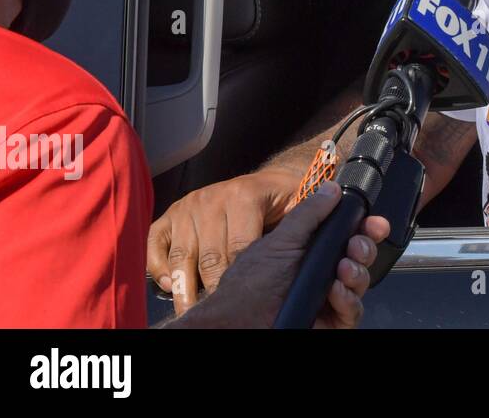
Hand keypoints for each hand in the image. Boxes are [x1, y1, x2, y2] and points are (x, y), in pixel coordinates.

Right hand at [147, 166, 299, 313]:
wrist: (267, 180)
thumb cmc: (286, 199)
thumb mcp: (300, 202)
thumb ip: (311, 212)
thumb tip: (332, 202)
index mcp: (244, 196)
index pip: (239, 248)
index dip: (242, 277)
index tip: (247, 297)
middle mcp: (211, 198)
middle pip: (209, 258)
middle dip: (216, 288)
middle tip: (222, 309)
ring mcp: (189, 206)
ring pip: (181, 257)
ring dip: (186, 288)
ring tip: (194, 309)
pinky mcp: (171, 214)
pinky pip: (156, 244)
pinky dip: (159, 268)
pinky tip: (172, 285)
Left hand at [167, 182, 390, 328]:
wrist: (238, 323)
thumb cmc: (251, 284)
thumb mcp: (280, 242)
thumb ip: (308, 214)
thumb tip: (331, 188)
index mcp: (312, 250)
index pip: (348, 234)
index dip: (365, 227)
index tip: (375, 223)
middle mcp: (323, 272)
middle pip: (360, 256)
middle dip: (364, 248)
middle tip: (355, 245)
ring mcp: (328, 298)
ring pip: (361, 282)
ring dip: (357, 272)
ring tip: (343, 268)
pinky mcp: (330, 321)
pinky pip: (353, 311)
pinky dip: (348, 300)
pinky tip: (335, 292)